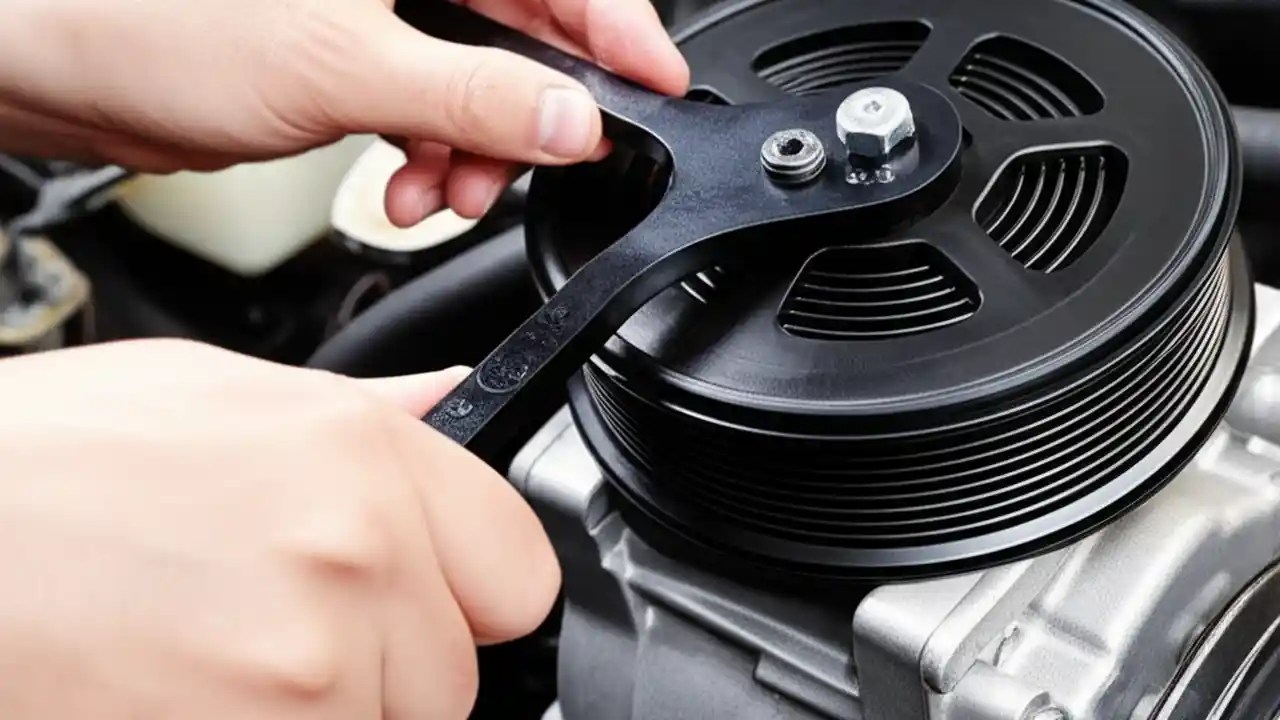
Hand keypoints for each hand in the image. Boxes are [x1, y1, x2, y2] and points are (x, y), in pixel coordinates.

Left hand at [0, 0, 688, 223]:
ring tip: (433, 195)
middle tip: (520, 169)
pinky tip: (400, 193)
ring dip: (474, 153)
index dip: (616, 34)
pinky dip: (431, 159)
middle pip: (526, 36)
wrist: (63, 62)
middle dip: (528, 118)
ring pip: (481, 85)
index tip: (654, 92)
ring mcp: (384, 8)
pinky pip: (432, 109)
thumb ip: (475, 97)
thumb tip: (573, 119)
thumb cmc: (158, 21)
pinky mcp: (355, 54)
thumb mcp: (345, 65)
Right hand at [0, 340, 559, 719]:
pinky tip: (196, 689)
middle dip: (390, 662)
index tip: (438, 597)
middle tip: (286, 624)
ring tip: (224, 654)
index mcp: (363, 457)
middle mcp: (352, 559)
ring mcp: (305, 669)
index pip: (519, 568)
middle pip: (454, 670)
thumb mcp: (219, 391)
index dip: (476, 591)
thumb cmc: (46, 461)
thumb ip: (364, 414)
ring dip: (331, 709)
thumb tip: (448, 399)